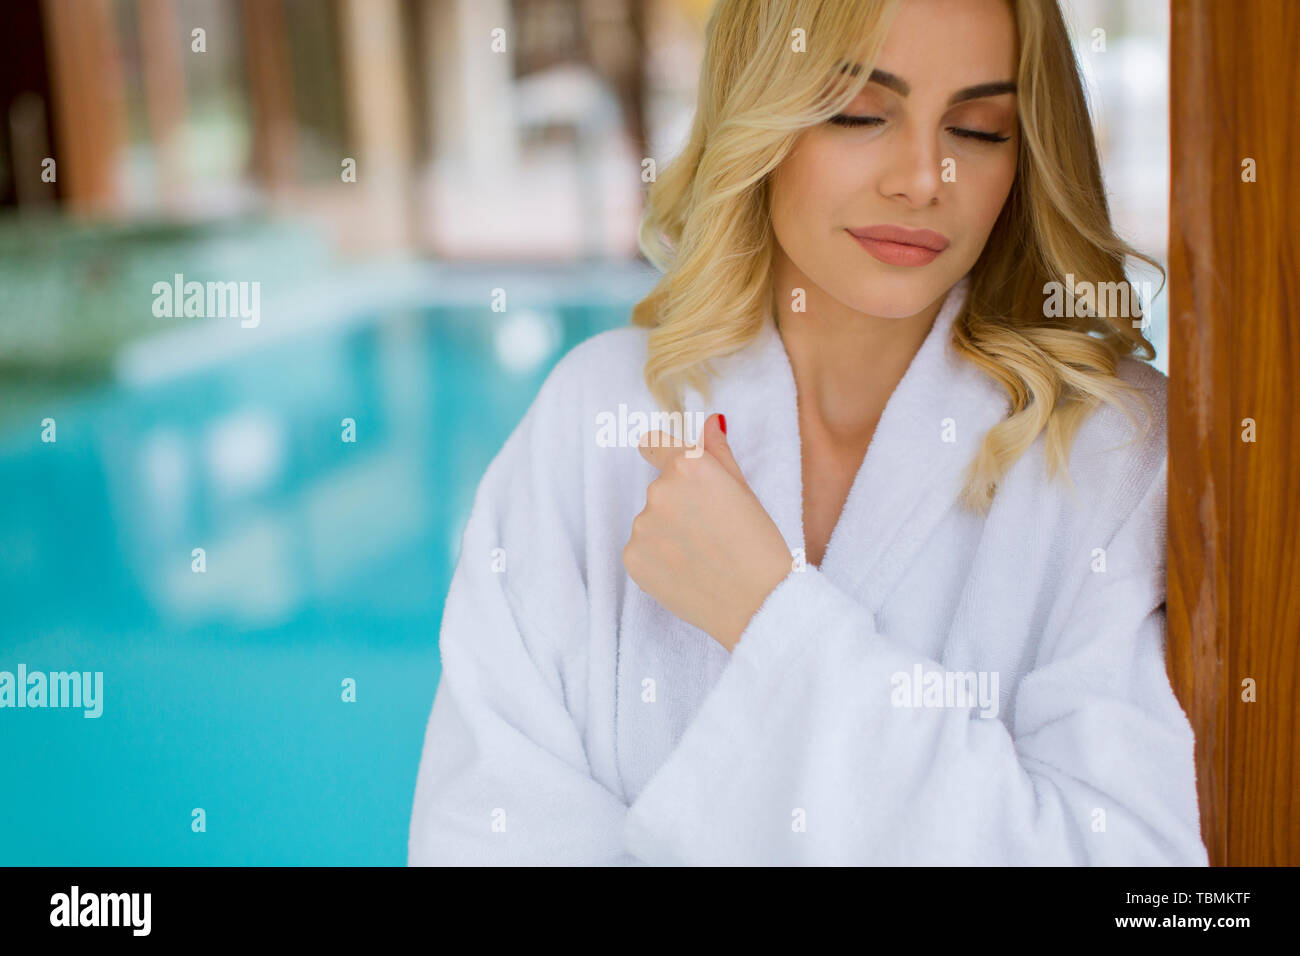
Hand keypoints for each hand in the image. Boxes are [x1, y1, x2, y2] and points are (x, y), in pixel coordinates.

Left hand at [623, 413, 793, 651]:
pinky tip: (686, 574)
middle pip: (659, 490)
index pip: (654, 444)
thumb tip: (710, 422)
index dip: (660, 452)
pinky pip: (641, 551)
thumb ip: (718, 454)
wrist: (757, 603)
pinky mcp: (632, 558)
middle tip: (711, 534)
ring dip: (667, 535)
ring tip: (702, 558)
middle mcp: (659, 490)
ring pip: (650, 523)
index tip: (662, 460)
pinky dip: (658, 561)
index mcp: (689, 467)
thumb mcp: (744, 492)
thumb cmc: (759, 546)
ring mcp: (642, 526)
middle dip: (679, 507)